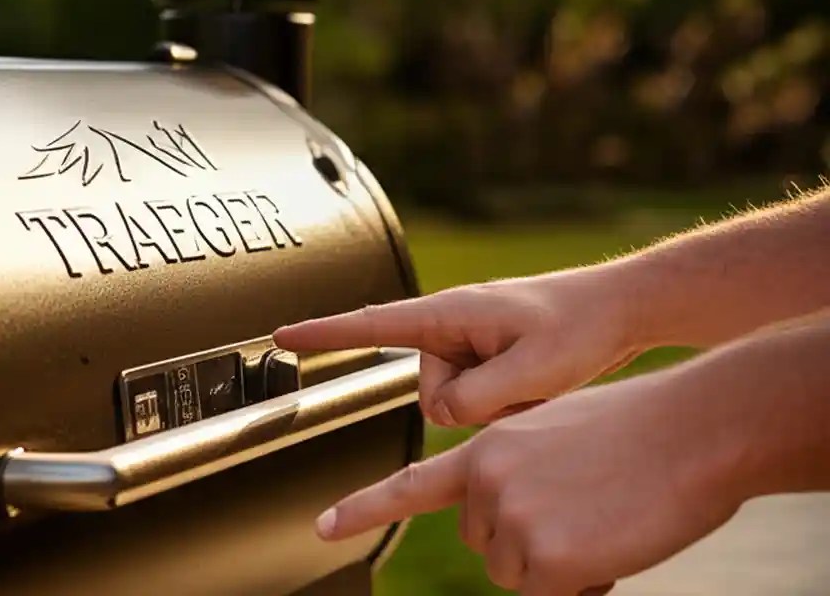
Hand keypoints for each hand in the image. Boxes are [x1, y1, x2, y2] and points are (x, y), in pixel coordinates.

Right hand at [274, 268, 644, 425]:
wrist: (623, 310)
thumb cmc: (582, 328)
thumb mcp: (534, 370)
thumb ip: (477, 397)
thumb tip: (444, 413)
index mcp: (450, 314)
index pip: (371, 324)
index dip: (323, 333)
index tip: (280, 335)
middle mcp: (452, 327)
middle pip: (431, 392)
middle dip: (475, 403)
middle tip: (525, 382)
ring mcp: (470, 344)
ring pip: (456, 404)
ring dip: (497, 404)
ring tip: (538, 379)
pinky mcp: (487, 359)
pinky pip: (478, 400)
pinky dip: (508, 402)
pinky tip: (540, 383)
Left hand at [313, 373, 742, 594]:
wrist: (688, 429)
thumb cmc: (636, 431)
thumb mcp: (552, 434)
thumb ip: (514, 469)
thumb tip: (502, 518)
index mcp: (484, 449)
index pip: (411, 486)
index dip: (363, 509)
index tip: (322, 527)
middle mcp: (484, 484)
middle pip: (486, 545)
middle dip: (529, 543)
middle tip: (583, 509)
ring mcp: (509, 520)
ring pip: (519, 574)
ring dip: (556, 564)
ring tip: (600, 519)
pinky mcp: (543, 559)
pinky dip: (580, 585)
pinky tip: (608, 545)